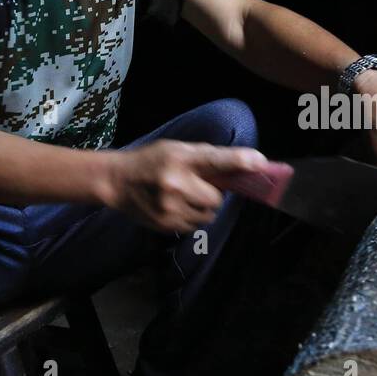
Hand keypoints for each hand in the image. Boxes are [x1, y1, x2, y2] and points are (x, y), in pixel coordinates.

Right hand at [101, 140, 270, 232]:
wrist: (116, 181)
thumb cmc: (151, 161)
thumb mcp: (176, 149)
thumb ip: (207, 157)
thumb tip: (244, 164)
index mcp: (179, 158)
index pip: (215, 159)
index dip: (239, 160)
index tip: (260, 162)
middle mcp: (175, 183)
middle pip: (216, 199)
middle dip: (212, 195)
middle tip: (197, 186)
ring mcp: (169, 207)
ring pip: (207, 215)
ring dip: (202, 208)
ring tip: (184, 197)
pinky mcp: (165, 224)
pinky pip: (194, 226)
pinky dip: (191, 218)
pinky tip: (175, 207)